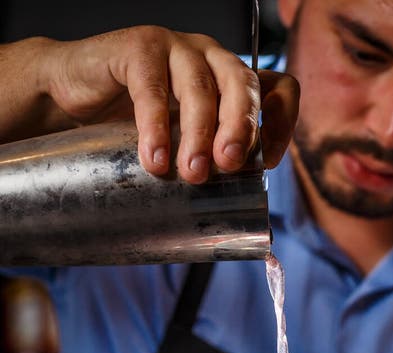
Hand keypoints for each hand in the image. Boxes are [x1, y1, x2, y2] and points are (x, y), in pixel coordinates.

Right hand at [40, 26, 298, 181]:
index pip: (279, 90)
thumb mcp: (182, 145)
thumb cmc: (132, 126)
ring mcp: (176, 48)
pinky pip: (153, 87)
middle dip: (240, 129)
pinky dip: (155, 127)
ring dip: (199, 134)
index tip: (266, 164)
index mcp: (232, 81)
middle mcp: (211, 58)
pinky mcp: (137, 48)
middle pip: (243, 85)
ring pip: (201, 87)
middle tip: (227, 167)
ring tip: (191, 173)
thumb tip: (247, 224)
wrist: (70, 98)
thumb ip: (209, 164)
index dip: (280, 124)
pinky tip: (154, 160)